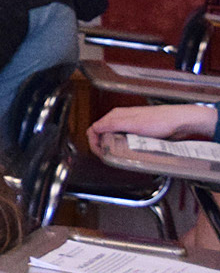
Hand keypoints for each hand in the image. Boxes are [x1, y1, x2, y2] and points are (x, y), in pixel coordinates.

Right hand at [91, 103, 217, 154]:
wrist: (179, 121)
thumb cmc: (160, 120)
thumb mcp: (133, 124)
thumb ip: (112, 125)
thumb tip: (95, 129)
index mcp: (115, 115)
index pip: (94, 128)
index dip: (93, 142)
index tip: (98, 152)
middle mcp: (120, 119)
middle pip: (101, 134)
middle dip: (101, 146)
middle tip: (107, 157)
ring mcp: (128, 125)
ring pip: (112, 137)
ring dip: (111, 147)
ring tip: (116, 155)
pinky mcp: (136, 131)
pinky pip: (122, 139)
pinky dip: (121, 146)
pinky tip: (126, 151)